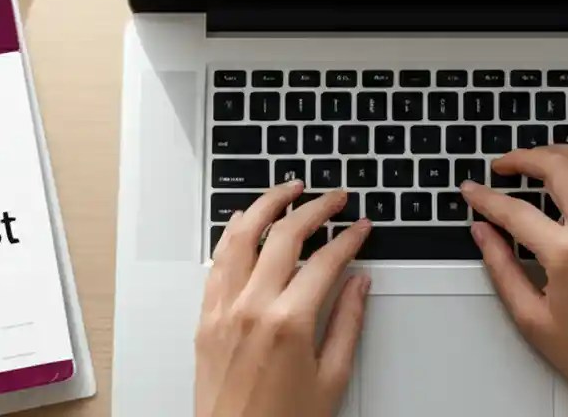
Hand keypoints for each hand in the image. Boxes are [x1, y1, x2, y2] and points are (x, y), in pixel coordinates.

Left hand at [195, 181, 371, 416]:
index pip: (326, 260)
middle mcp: (252, 308)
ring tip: (287, 190)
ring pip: (242, 236)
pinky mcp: (206, 319)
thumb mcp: (332, 378)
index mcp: (289, 323)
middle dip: (315, 208)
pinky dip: (233, 235)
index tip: (361, 228)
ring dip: (267, 205)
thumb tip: (358, 283)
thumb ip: (347, 323)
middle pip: (285, 235)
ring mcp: (224, 310)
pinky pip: (218, 262)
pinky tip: (245, 223)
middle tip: (334, 197)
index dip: (349, 238)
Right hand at [461, 147, 567, 416]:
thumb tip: (482, 233)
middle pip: (557, 168)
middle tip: (504, 166)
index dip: (486, 197)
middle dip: (522, 159)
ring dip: (565, 150)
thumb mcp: (533, 319)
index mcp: (567, 255)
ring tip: (544, 157)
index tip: (471, 191)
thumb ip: (502, 269)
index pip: (515, 211)